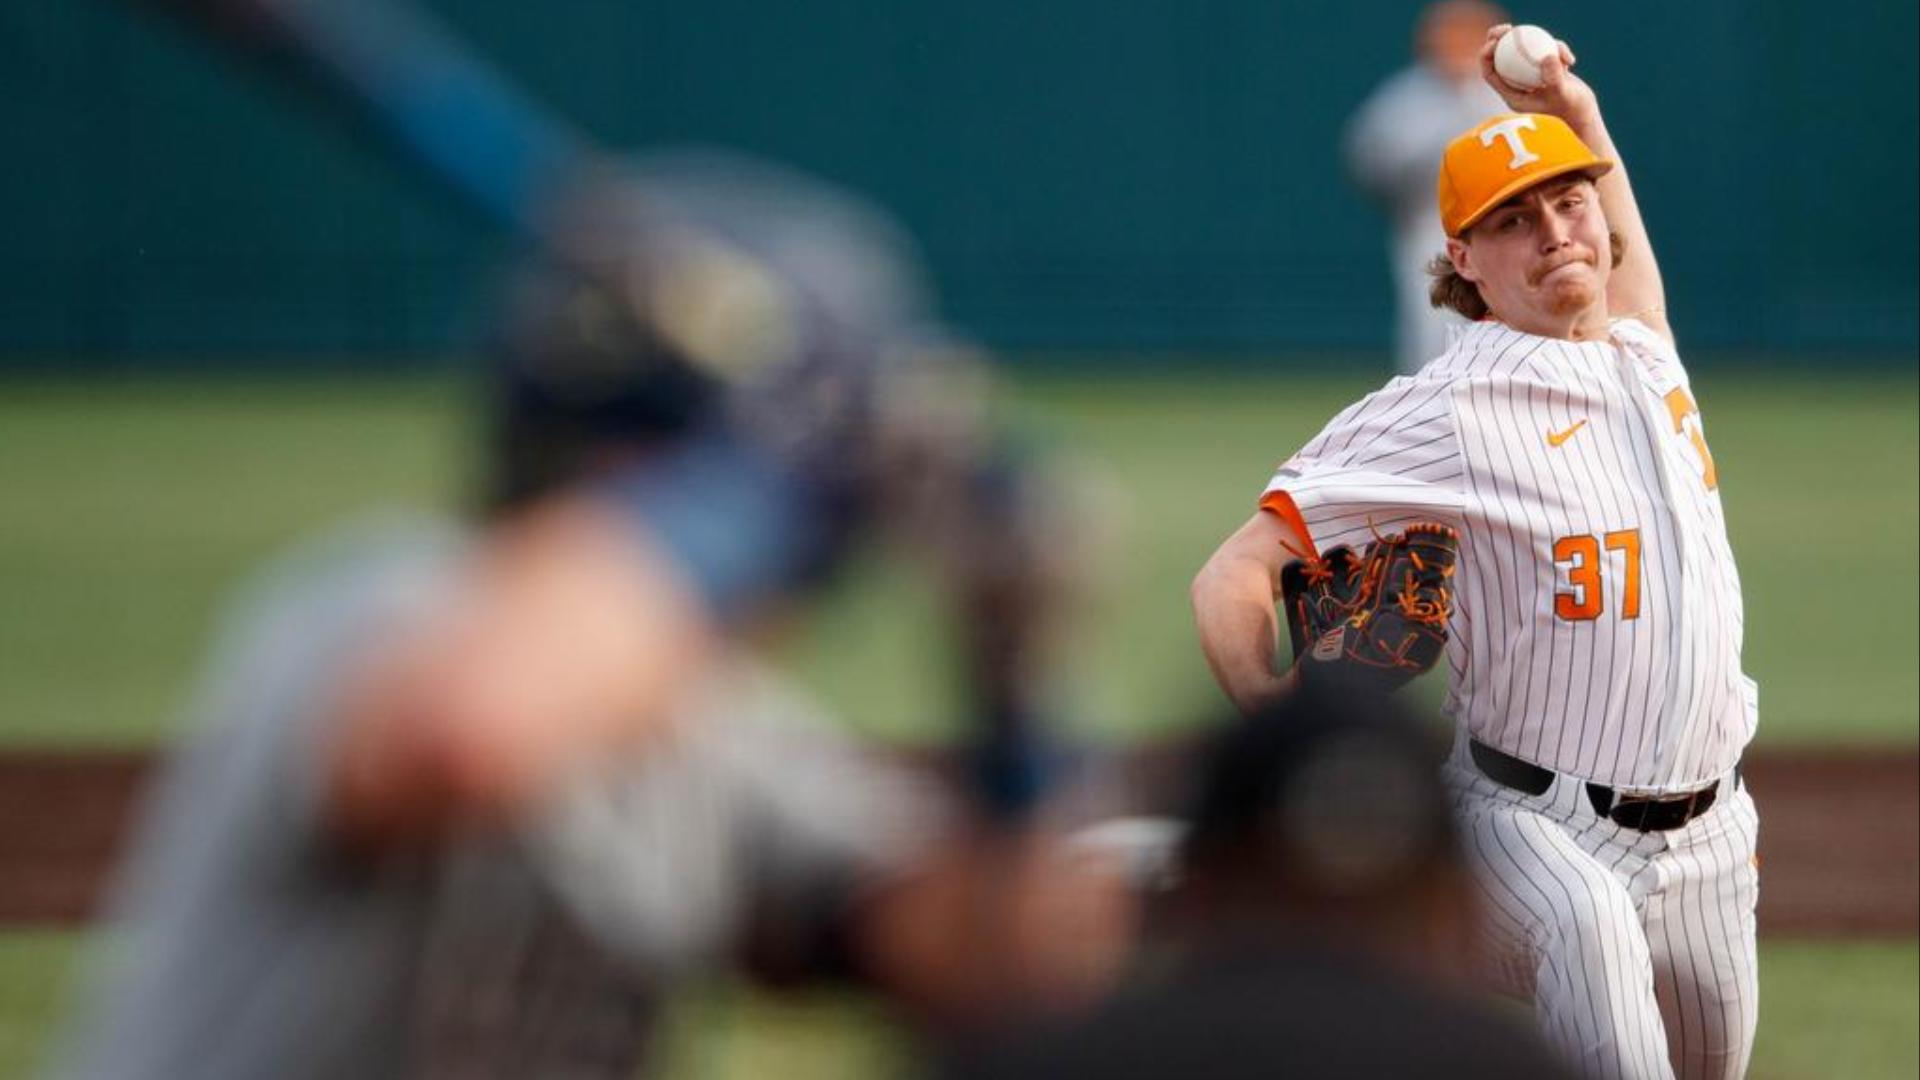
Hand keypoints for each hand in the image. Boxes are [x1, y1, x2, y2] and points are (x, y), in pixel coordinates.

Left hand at [1480, 24, 1599, 130]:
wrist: (1584, 117)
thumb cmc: (1572, 112)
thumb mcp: (1563, 95)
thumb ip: (1555, 78)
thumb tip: (1548, 55)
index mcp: (1512, 95)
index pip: (1490, 74)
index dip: (1486, 56)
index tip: (1493, 42)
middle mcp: (1519, 86)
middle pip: (1501, 59)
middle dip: (1499, 40)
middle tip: (1507, 28)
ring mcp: (1532, 77)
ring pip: (1525, 52)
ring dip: (1536, 43)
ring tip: (1552, 44)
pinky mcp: (1546, 70)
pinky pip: (1546, 51)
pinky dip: (1558, 50)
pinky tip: (1571, 61)